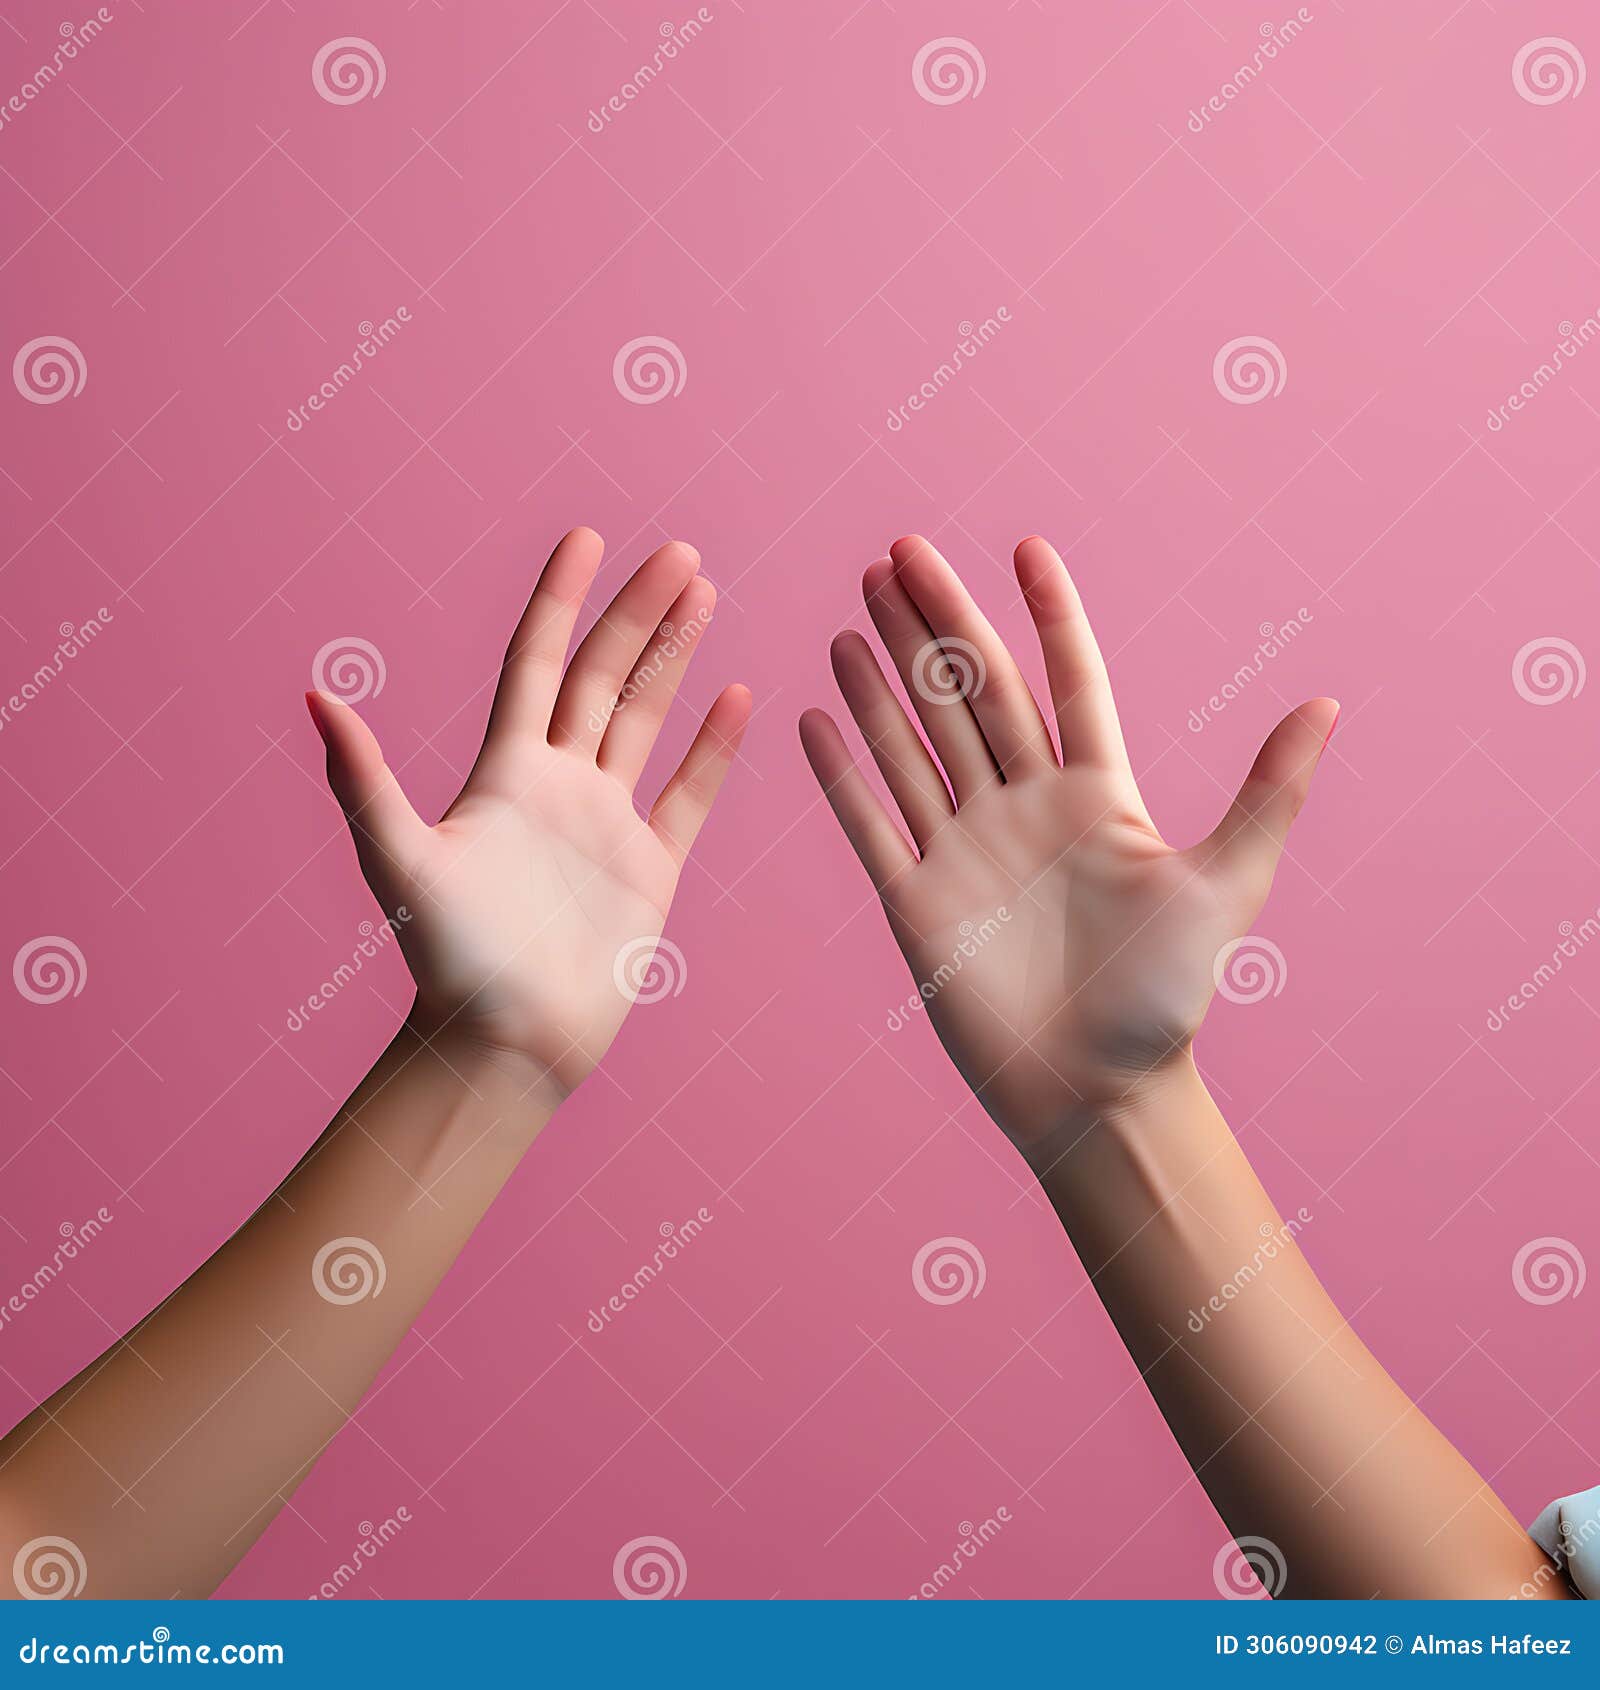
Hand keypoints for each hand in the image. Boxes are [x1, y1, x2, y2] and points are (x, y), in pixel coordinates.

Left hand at [308, 527, 749, 1097]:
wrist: (504, 1043)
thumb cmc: (446, 961)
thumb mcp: (399, 862)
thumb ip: (364, 780)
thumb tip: (317, 696)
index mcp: (505, 773)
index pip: (537, 663)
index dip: (560, 599)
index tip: (586, 537)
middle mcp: (559, 785)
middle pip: (606, 678)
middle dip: (640, 613)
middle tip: (681, 553)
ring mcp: (608, 824)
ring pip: (649, 722)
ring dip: (677, 659)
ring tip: (705, 596)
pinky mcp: (649, 869)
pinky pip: (688, 795)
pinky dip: (714, 749)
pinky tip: (736, 697)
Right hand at [800, 534, 1334, 1159]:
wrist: (1100, 1094)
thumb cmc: (1168, 1000)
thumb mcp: (1227, 887)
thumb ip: (1269, 794)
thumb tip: (1329, 702)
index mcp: (1097, 796)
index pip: (1068, 681)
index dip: (1049, 615)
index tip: (1025, 547)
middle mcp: (1025, 810)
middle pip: (972, 696)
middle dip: (937, 624)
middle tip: (899, 555)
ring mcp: (967, 852)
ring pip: (915, 745)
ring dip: (882, 683)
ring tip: (853, 615)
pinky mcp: (918, 901)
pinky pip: (872, 823)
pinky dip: (842, 773)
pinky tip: (814, 715)